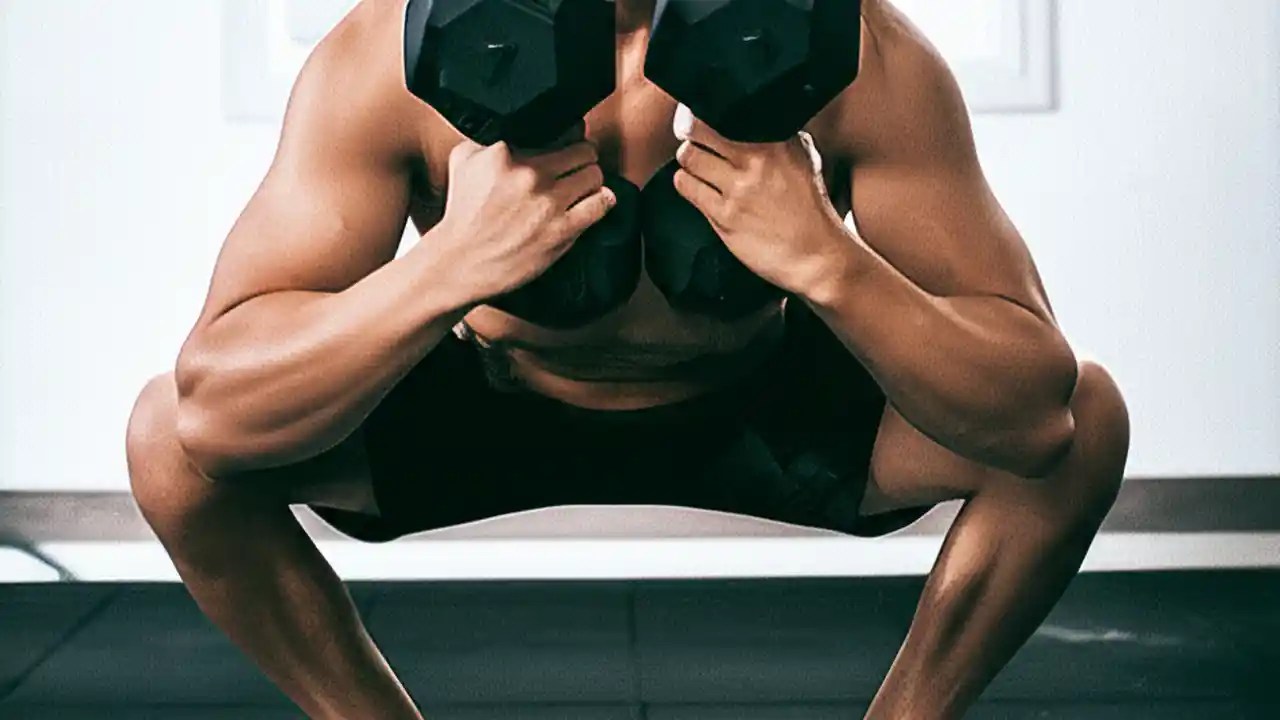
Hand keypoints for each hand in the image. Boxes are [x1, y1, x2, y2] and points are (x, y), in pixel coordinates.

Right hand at [432, 139, 615, 302]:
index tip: (567, 142)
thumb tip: (526, 125)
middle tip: (577, 166)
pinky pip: (601, 203)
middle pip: (583, 150)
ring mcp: (548, 202)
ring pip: (595, 175)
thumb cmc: (462, 214)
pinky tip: (592, 202)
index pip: (559, 129)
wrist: (459, 262)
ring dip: (591, 180)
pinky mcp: (561, 230)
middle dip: (583, 157)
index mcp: (505, 152)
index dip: (567, 136)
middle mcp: (529, 173)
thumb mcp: (464, 160)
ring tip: (581, 187)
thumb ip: (492, 136)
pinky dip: (602, 200)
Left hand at [671, 106, 849, 294]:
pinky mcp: (724, 216)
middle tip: (692, 137)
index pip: (729, 111)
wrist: (816, 256)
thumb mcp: (807, 161)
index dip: (709, 111)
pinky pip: (687, 187)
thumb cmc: (811, 212)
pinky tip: (694, 186)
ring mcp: (739, 189)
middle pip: (700, 129)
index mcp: (778, 143)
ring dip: (687, 160)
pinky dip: (686, 183)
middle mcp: (757, 161)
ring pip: (689, 157)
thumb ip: (782, 138)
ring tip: (696, 165)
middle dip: (691, 131)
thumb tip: (758, 119)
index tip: (702, 115)